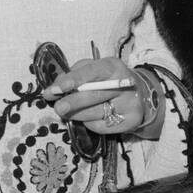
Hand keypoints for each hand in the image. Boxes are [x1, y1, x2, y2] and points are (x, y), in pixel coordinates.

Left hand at [41, 57, 162, 138]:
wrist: (138, 95)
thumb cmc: (106, 81)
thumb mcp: (92, 70)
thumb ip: (72, 76)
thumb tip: (54, 90)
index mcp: (113, 67)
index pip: (92, 72)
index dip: (73, 80)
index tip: (57, 89)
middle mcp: (124, 85)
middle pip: (94, 95)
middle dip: (72, 102)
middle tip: (58, 107)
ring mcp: (130, 104)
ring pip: (95, 113)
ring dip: (76, 115)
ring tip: (67, 112)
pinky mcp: (130, 122)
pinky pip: (100, 126)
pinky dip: (88, 123)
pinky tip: (89, 117)